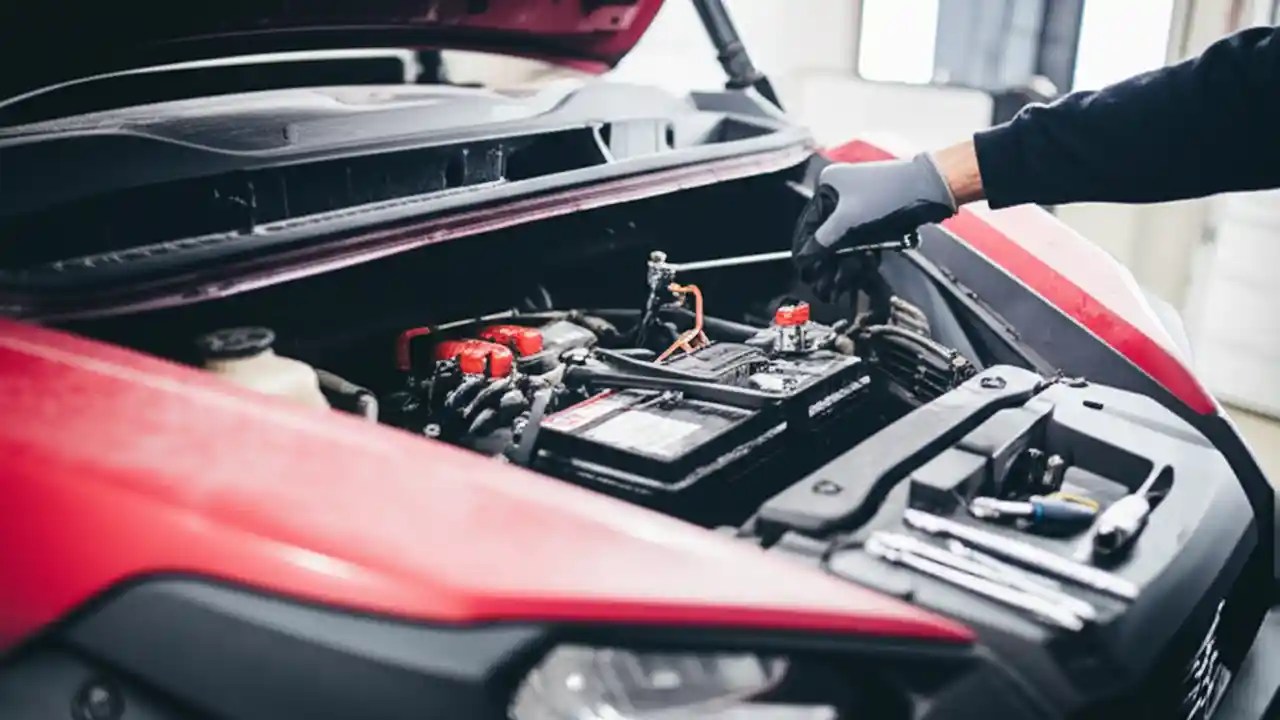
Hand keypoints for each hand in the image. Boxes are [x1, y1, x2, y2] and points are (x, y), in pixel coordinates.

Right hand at [793, 153, 958, 299]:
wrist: (929, 189)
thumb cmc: (886, 198)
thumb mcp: (847, 222)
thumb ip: (822, 241)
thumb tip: (805, 257)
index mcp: (828, 183)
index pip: (808, 222)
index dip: (806, 249)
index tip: (805, 271)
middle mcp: (841, 189)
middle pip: (827, 230)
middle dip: (827, 258)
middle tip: (824, 282)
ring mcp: (860, 198)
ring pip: (844, 234)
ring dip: (843, 258)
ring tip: (840, 281)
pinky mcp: (876, 209)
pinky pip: (860, 233)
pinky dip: (858, 250)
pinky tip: (858, 266)